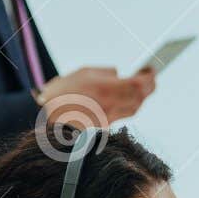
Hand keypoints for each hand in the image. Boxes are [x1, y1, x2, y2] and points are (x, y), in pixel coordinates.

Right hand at [40, 65, 156, 125]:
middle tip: (151, 78)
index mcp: (105, 88)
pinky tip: (130, 99)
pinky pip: (125, 115)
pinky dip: (132, 105)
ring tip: (143, 86)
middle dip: (149, 86)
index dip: (149, 77)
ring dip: (142, 96)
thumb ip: (105, 72)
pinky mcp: (105, 127)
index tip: (151, 70)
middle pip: (140, 97)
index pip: (138, 84)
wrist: (47, 118)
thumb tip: (119, 73)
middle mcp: (110, 105)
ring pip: (135, 107)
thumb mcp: (83, 73)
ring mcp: (108, 118)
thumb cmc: (62, 92)